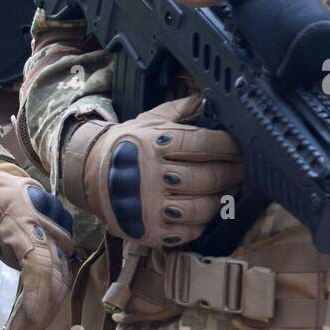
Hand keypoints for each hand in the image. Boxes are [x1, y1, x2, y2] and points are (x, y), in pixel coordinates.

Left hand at [0, 135, 74, 329]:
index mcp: (24, 220)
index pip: (40, 265)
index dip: (37, 299)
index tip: (23, 328)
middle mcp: (48, 231)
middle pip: (56, 279)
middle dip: (41, 313)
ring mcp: (56, 239)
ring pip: (62, 281)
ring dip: (46, 310)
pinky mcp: (56, 248)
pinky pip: (59, 278)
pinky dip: (48, 300)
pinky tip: (31, 319)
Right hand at [63, 97, 242, 246]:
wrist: (89, 176)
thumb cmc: (125, 146)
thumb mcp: (148, 120)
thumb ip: (181, 109)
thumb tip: (209, 98)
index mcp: (154, 144)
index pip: (204, 144)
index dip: (229, 146)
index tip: (239, 147)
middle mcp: (153, 175)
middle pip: (209, 177)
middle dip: (232, 172)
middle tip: (240, 169)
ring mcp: (151, 206)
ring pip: (203, 207)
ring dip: (219, 199)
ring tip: (221, 191)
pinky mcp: (151, 231)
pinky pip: (190, 231)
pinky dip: (201, 222)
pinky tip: (199, 211)